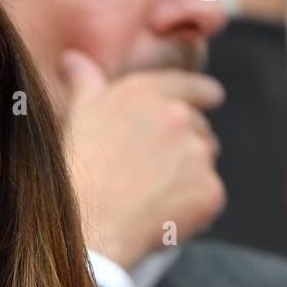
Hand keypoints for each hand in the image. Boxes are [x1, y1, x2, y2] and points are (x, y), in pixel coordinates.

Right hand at [63, 51, 227, 268]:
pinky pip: (209, 198)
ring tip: (153, 197)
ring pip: (203, 164)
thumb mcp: (77, 118)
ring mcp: (197, 153)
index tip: (214, 96)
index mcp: (147, 94)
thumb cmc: (78, 174)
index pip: (190, 86)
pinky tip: (164, 216)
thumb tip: (72, 58)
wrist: (89, 227)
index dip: (204, 93)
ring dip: (189, 177)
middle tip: (154, 175)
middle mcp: (177, 116)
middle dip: (184, 148)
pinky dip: (194, 208)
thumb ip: (85, 83)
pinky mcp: (209, 190)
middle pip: (198, 130)